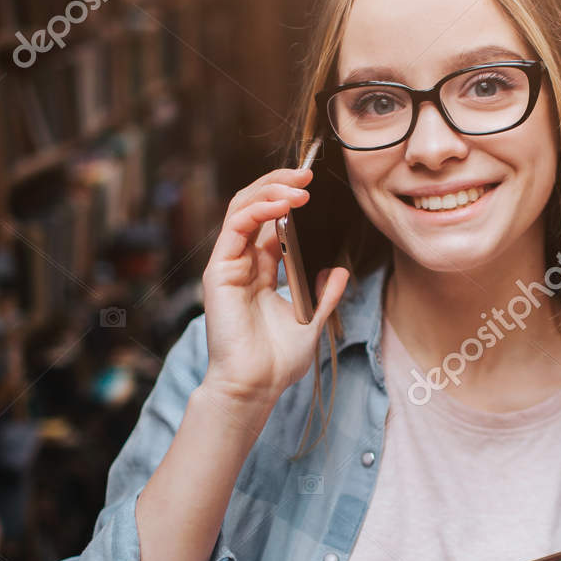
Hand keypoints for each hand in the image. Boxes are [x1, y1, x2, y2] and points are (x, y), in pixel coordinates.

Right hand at [199, 165, 348, 412]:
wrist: (254, 386)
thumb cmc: (276, 361)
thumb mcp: (311, 320)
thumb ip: (324, 294)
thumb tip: (340, 271)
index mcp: (261, 271)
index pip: (271, 222)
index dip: (290, 200)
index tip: (315, 188)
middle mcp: (242, 263)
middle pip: (254, 207)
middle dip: (279, 184)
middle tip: (307, 174)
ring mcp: (229, 265)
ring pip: (242, 208)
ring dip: (270, 189)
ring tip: (298, 183)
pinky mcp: (219, 271)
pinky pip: (236, 226)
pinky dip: (259, 209)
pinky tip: (284, 204)